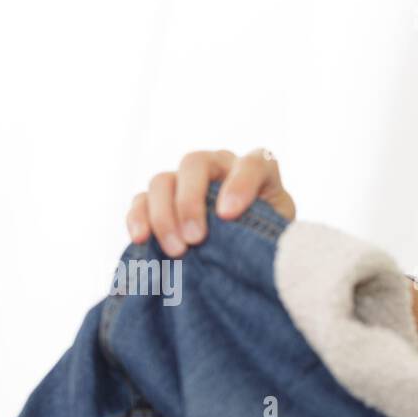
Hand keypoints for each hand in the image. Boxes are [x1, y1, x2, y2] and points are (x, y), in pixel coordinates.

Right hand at [126, 148, 295, 256]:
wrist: (247, 252)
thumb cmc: (269, 241)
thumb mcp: (279, 236)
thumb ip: (270, 232)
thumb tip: (249, 247)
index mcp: (257, 170)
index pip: (253, 164)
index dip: (240, 184)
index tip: (229, 216)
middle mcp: (218, 165)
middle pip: (195, 164)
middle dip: (191, 202)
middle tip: (195, 239)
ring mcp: (186, 179)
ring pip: (163, 181)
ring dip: (164, 215)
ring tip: (176, 251)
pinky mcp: (161, 199)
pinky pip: (141, 199)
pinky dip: (138, 217)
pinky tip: (141, 239)